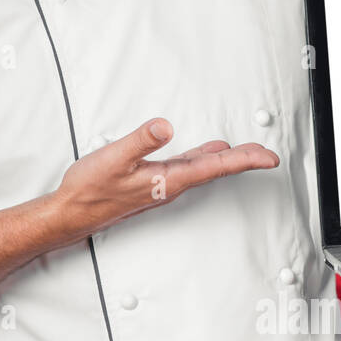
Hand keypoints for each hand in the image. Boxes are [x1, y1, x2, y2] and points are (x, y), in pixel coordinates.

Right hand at [51, 117, 278, 238]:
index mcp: (169, 179)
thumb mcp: (114, 159)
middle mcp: (171, 184)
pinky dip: (203, 158)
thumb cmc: (90, 190)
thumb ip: (140, 141)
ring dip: (226, 160)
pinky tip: (207, 152)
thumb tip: (165, 127)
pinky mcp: (152, 181)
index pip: (216, 167)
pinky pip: (187, 168)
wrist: (72, 214)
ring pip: (203, 169)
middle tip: (267, 154)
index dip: (246, 160)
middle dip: (244, 160)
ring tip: (246, 151)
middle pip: (216, 169)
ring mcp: (162, 184)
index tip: (269, 158)